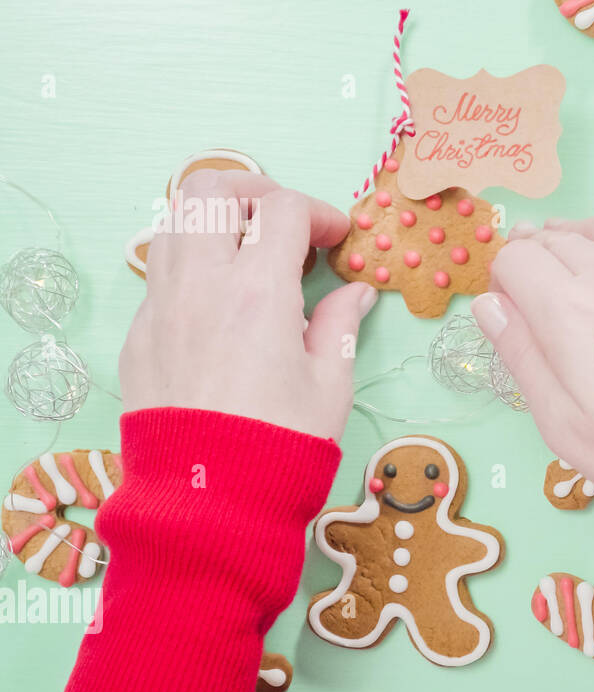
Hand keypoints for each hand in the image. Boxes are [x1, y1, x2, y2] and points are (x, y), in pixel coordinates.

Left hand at [118, 170, 376, 439]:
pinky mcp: (140, 335)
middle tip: (285, 221)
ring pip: (175, 221)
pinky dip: (194, 264)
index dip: (319, 213)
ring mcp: (161, 307)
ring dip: (217, 221)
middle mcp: (201, 286)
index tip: (335, 240)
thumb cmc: (281, 446)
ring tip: (249, 251)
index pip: (285, 210)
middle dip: (255, 191)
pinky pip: (160, 273)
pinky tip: (220, 300)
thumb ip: (340, 325)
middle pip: (213, 189)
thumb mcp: (330, 385)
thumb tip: (355, 295)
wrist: (210, 501)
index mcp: (258, 293)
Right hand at [473, 214, 593, 499]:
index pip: (515, 260)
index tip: (510, 307)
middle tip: (540, 294)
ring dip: (581, 238)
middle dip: (537, 259)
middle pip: (555, 238)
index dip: (503, 280)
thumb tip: (489, 305)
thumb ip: (520, 356)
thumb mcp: (562, 422)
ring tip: (576, 263)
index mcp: (566, 309)